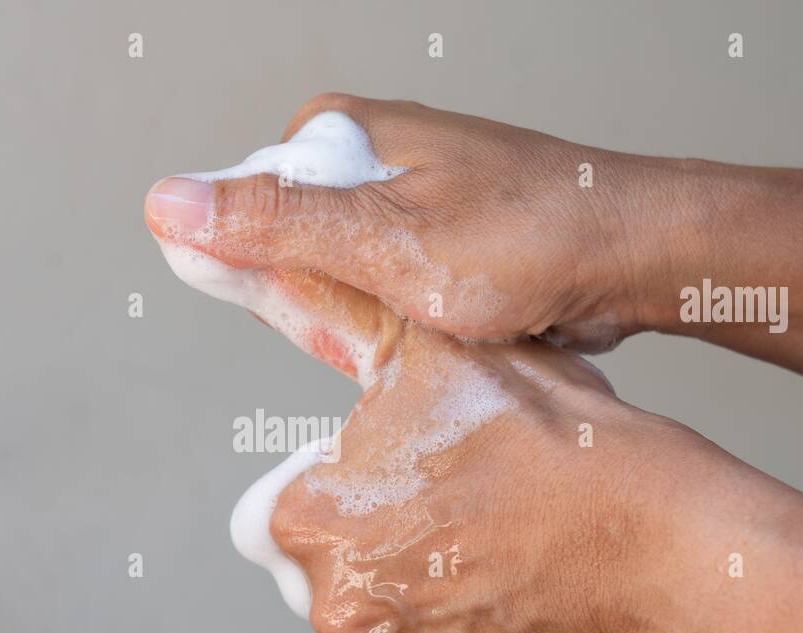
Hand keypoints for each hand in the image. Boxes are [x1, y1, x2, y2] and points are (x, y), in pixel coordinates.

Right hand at [146, 92, 802, 411]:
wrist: (634, 255)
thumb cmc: (527, 240)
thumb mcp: (386, 243)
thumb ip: (275, 226)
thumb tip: (169, 204)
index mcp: (338, 136)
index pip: (244, 215)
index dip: (275, 284)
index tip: (340, 308)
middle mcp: (364, 157)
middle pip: (289, 254)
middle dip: (329, 306)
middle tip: (401, 318)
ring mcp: (400, 197)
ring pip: (337, 282)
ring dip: (370, 320)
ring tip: (436, 318)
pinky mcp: (431, 236)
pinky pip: (382, 292)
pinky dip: (401, 322)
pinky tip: (442, 326)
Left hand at [250, 268, 701, 632]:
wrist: (656, 533)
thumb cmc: (547, 441)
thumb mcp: (434, 353)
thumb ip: (350, 328)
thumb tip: (299, 277)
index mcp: (310, 526)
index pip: (273, 515)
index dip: (326, 490)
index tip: (379, 477)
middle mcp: (338, 609)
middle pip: (333, 571)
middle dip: (377, 540)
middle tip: (450, 504)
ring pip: (394, 619)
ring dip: (428, 590)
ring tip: (494, 544)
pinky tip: (521, 589)